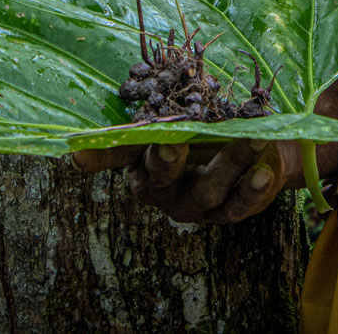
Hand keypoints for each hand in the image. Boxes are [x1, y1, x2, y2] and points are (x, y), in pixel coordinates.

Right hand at [71, 139, 287, 223]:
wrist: (256, 144)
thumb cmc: (204, 130)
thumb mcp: (174, 124)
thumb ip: (136, 131)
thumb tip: (75, 148)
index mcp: (142, 164)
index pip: (122, 156)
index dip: (109, 154)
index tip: (88, 151)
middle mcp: (164, 191)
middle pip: (163, 178)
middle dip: (167, 161)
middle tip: (174, 142)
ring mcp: (196, 206)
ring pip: (208, 189)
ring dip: (230, 162)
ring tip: (252, 137)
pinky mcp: (228, 213)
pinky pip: (238, 206)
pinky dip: (251, 190)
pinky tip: (263, 172)